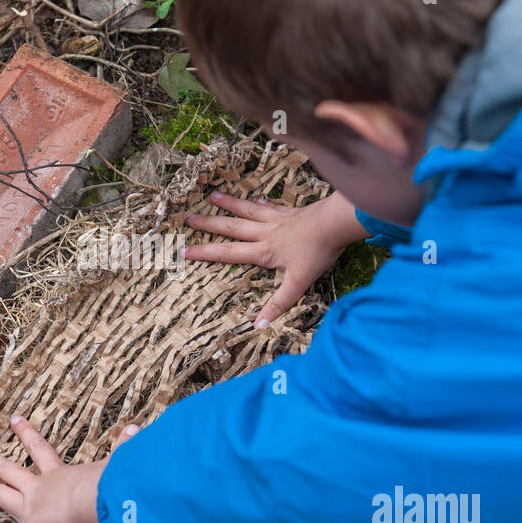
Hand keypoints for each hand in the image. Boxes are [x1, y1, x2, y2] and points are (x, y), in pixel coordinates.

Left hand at [0, 415, 139, 522]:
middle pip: (8, 470)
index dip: (26, 434)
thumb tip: (138, 429)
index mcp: (57, 473)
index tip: (13, 419)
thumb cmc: (103, 482)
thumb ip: (125, 449)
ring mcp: (32, 509)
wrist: (94, 501)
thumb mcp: (113, 462)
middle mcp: (40, 488)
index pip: (39, 450)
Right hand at [184, 190, 366, 325]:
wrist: (335, 224)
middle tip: (189, 218)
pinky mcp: (291, 212)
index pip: (228, 253)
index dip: (206, 252)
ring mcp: (277, 220)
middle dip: (209, 224)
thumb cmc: (317, 253)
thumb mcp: (298, 284)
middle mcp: (265, 233)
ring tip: (213, 196)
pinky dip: (262, 202)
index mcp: (264, 252)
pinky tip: (257, 198)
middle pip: (232, 228)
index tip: (185, 250)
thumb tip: (258, 326)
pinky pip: (271, 206)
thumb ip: (278, 305)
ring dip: (230, 204)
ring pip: (248, 211)